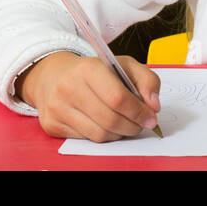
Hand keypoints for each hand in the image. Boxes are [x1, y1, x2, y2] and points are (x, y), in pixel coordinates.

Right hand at [17, 51, 160, 141]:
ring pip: (99, 134)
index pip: (118, 98)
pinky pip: (86, 140)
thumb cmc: (94, 72)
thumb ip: (147, 80)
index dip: (138, 112)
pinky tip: (105, 125)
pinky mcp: (52, 125)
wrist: (54, 76)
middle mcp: (68, 87)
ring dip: (119, 134)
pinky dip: (102, 136)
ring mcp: (58, 108)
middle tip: (141, 124)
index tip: (150, 117)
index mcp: (88, 68)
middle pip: (110, 119)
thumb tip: (154, 106)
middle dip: (132, 126)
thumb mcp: (123, 65)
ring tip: (124, 124)